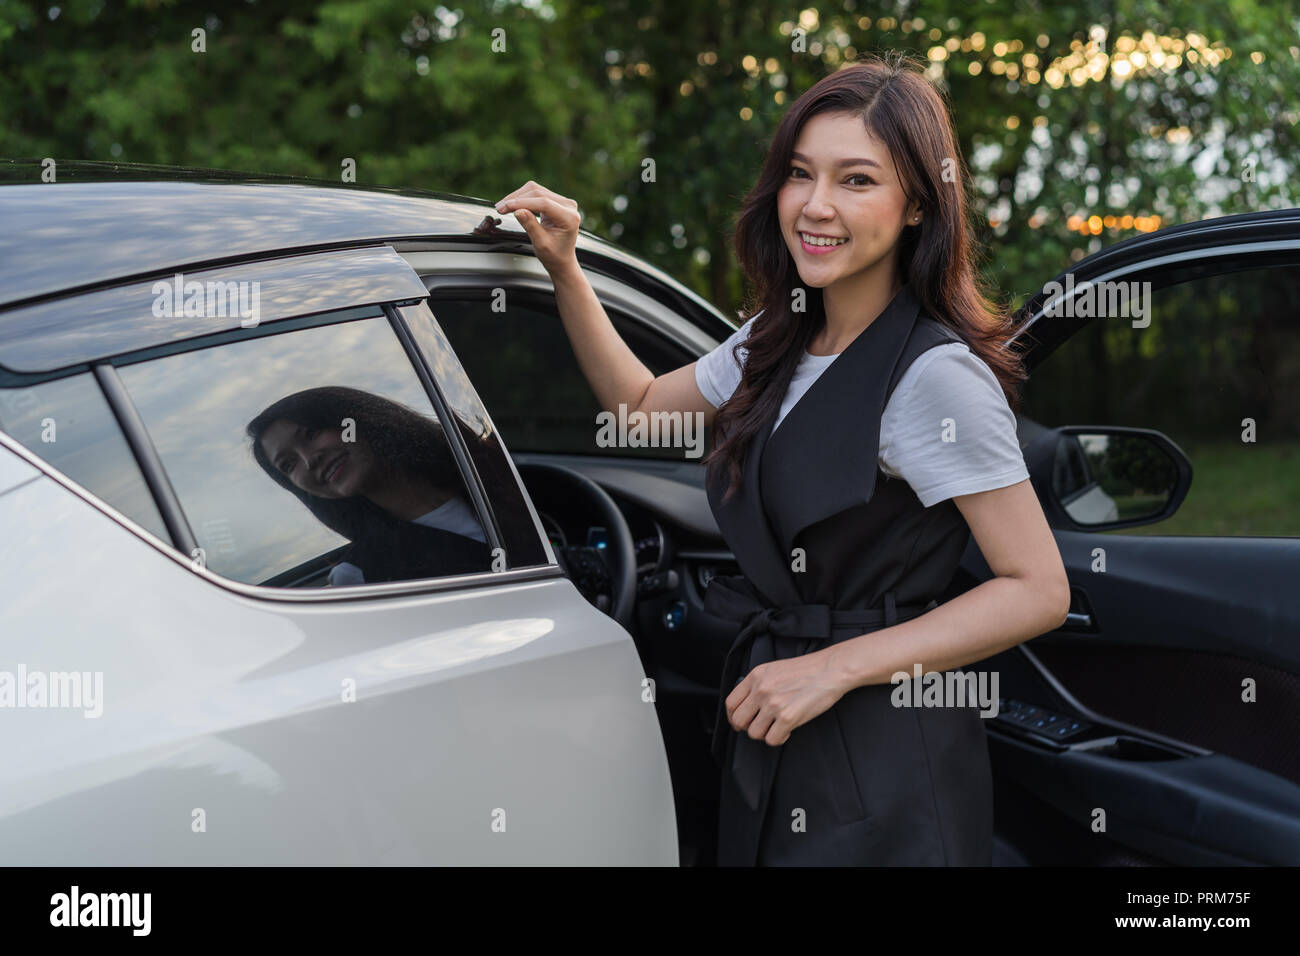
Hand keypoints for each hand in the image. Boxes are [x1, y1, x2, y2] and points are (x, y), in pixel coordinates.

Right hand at [494, 180, 581, 276]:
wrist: (562, 260)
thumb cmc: (554, 256)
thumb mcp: (541, 244)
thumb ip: (531, 226)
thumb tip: (518, 210)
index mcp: (569, 217)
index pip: (544, 203)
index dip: (522, 203)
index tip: (505, 207)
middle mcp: (569, 206)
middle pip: (539, 193)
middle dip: (517, 199)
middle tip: (500, 208)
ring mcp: (563, 202)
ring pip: (536, 190)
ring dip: (517, 196)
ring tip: (502, 206)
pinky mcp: (555, 201)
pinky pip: (536, 194)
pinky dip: (522, 198)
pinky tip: (511, 204)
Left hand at [725, 649, 847, 746]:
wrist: (831, 670)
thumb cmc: (807, 670)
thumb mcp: (775, 669)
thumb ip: (759, 683)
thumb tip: (749, 704)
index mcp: (756, 676)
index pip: (731, 703)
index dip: (733, 716)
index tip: (739, 722)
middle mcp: (761, 690)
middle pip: (739, 720)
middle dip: (746, 728)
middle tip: (758, 728)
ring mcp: (773, 704)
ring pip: (754, 733)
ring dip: (764, 734)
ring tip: (776, 727)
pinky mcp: (788, 717)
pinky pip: (772, 739)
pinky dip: (779, 739)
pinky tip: (787, 731)